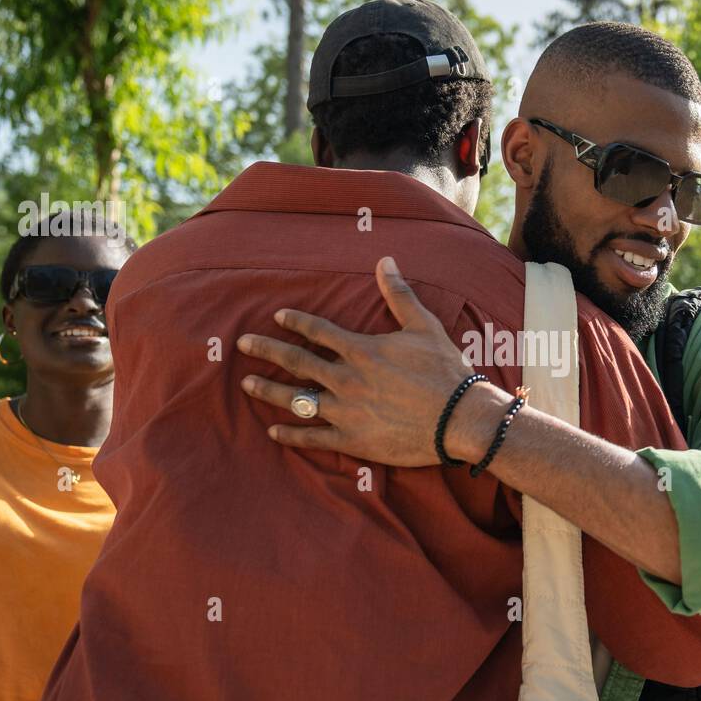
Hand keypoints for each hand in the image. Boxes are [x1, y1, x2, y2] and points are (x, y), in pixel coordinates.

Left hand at [236, 256, 495, 466]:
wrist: (459, 418)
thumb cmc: (445, 370)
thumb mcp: (424, 326)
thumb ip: (399, 294)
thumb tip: (385, 260)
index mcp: (360, 350)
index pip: (318, 330)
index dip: (296, 321)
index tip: (277, 316)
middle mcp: (345, 379)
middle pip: (296, 361)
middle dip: (266, 350)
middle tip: (242, 343)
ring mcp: (345, 411)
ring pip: (296, 399)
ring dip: (269, 390)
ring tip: (246, 383)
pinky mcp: (352, 439)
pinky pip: (312, 437)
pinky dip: (290, 434)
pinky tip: (273, 430)